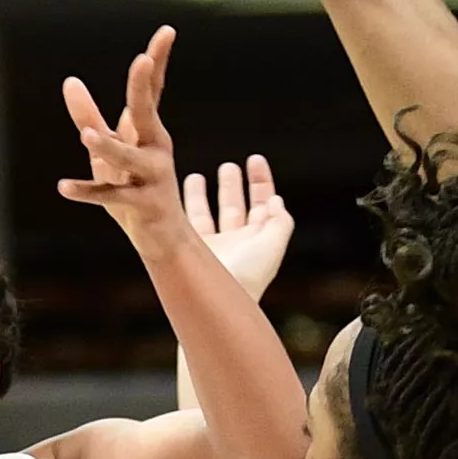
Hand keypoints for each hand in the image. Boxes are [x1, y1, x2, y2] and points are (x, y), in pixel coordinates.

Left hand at [60, 28, 184, 246]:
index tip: (167, 31)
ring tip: (87, 136)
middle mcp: (155, 148)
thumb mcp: (108, 146)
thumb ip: (89, 116)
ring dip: (108, 146)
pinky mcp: (141, 204)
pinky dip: (86, 192)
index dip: (158, 60)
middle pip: (147, 112)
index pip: (153, 90)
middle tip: (142, 60)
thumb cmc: (134, 184)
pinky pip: (110, 196)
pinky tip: (63, 186)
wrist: (160, 235)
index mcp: (149, 130)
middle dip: (143, 87)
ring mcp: (151, 176)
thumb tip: (70, 81)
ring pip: (127, 156)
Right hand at [182, 155, 292, 300]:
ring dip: (201, 195)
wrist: (218, 299)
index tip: (255, 159)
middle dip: (232, 186)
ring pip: (207, 214)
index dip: (261, 181)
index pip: (262, 204)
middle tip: (228, 166)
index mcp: (259, 239)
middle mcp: (235, 242)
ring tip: (196, 176)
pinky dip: (183, 205)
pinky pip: (187, 221)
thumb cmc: (248, 275)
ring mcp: (212, 245)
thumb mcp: (272, 246)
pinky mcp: (192, 248)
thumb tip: (277, 201)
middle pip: (235, 207)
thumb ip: (281, 222)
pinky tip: (176, 191)